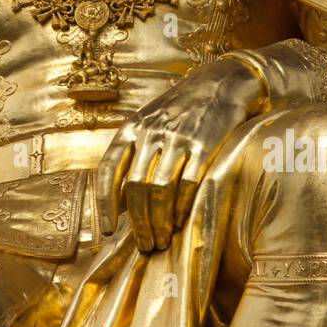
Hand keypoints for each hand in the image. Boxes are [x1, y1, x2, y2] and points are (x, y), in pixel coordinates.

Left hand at [97, 58, 265, 251]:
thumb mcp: (149, 123)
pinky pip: (189, 184)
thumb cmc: (181, 110)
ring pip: (160, 190)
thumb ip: (133, 157)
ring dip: (159, 221)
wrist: (222, 82)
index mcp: (132, 128)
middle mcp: (151, 132)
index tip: (107, 231)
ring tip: (161, 240)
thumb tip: (118, 204)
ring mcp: (178, 138)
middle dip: (138, 222)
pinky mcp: (206, 145)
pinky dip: (182, 208)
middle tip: (144, 244)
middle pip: (136, 187)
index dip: (105, 204)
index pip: (109, 169)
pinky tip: (182, 223)